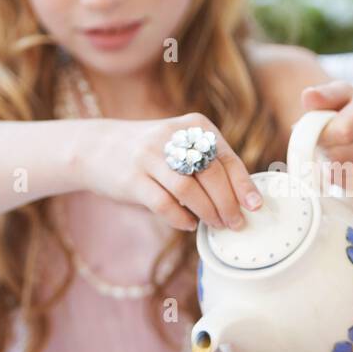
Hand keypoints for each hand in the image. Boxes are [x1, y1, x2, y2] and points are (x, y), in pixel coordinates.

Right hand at [73, 113, 263, 232]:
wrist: (97, 147)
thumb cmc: (152, 153)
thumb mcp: (181, 145)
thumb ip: (208, 163)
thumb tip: (241, 198)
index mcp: (194, 126)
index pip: (226, 158)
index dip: (243, 185)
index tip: (255, 206)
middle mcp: (173, 136)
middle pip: (211, 175)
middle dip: (228, 204)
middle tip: (235, 223)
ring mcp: (150, 156)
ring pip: (189, 190)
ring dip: (207, 212)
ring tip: (215, 225)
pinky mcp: (132, 178)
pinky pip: (163, 203)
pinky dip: (180, 218)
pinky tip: (189, 224)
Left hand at [301, 82, 352, 201]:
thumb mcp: (342, 97)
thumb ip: (324, 96)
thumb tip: (308, 96)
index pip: (342, 131)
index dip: (322, 136)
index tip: (319, 134)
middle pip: (339, 154)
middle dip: (324, 151)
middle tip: (326, 145)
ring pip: (343, 172)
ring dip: (331, 166)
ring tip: (337, 154)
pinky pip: (351, 186)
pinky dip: (342, 179)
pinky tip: (347, 167)